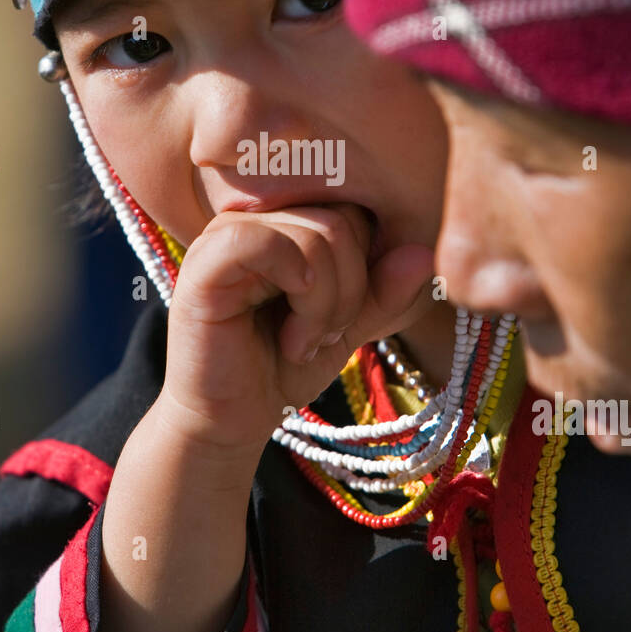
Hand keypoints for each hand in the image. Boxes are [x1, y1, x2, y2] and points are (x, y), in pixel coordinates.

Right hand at [161, 204, 432, 450]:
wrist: (230, 420)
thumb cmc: (282, 365)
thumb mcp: (347, 324)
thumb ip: (385, 289)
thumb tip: (425, 253)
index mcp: (286, 217)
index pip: (355, 211)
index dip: (366, 267)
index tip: (343, 319)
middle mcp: (253, 214)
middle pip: (339, 222)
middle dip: (349, 290)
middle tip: (323, 336)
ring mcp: (225, 233)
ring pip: (313, 235)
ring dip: (324, 305)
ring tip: (303, 342)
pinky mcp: (204, 264)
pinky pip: (265, 244)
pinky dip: (297, 294)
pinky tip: (291, 335)